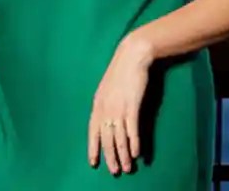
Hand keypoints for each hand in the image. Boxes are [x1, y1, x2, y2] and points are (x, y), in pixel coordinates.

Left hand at [88, 37, 153, 175]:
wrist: (132, 56)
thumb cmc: (121, 71)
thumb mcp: (107, 89)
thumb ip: (105, 104)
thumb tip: (106, 118)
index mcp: (97, 104)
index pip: (92, 130)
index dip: (93, 147)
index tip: (93, 162)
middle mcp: (105, 108)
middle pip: (106, 138)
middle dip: (110, 156)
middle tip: (114, 171)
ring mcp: (118, 107)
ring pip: (119, 137)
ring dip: (123, 154)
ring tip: (127, 167)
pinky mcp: (132, 105)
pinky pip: (132, 129)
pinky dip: (134, 142)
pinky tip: (135, 153)